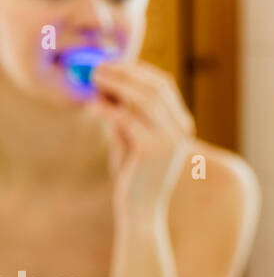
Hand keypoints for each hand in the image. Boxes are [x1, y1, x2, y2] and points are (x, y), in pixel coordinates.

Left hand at [85, 60, 195, 217]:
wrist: (142, 212)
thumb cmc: (135, 178)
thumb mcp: (130, 141)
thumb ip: (124, 118)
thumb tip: (105, 91)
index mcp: (180, 125)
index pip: (164, 86)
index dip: (138, 71)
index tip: (112, 64)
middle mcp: (180, 129)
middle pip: (155, 86)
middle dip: (126, 72)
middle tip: (97, 67)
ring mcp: (169, 140)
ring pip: (144, 98)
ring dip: (116, 84)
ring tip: (92, 79)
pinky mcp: (151, 151)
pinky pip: (127, 119)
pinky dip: (107, 109)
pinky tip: (91, 106)